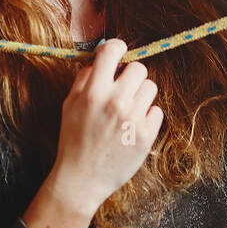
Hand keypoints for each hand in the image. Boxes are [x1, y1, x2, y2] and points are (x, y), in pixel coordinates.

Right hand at [46, 39, 163, 216]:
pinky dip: (147, 116)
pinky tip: (133, 126)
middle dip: (130, 76)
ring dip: (140, 95)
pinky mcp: (147, 135)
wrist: (82, 179)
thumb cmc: (73, 140)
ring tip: (128, 110)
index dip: (116, 48)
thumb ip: (84, 78)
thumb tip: (100, 56)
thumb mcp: (70, 105)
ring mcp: (133, 118)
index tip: (117, 54)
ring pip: (150, 87)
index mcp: (94, 92)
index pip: (112, 51)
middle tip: (122, 89)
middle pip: (138, 68)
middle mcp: (115, 102)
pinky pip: (156, 110)